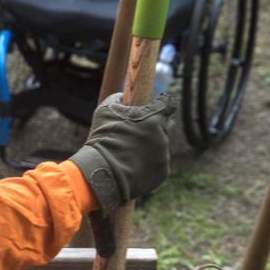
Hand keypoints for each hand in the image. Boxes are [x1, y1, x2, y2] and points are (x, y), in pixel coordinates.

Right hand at [70, 93, 173, 214]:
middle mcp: (164, 136)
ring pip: (160, 149)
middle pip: (166, 128)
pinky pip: (157, 167)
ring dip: (148, 149)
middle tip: (138, 135)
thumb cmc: (103, 138)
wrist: (102, 170)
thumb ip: (119, 98)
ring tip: (128, 155)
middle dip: (155, 129)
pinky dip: (146, 166)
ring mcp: (164, 156)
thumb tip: (124, 96)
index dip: (158, 107)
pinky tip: (131, 168)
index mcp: (154, 117)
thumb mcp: (105, 110)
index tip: (151, 112)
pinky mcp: (162, 173)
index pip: (167, 105)